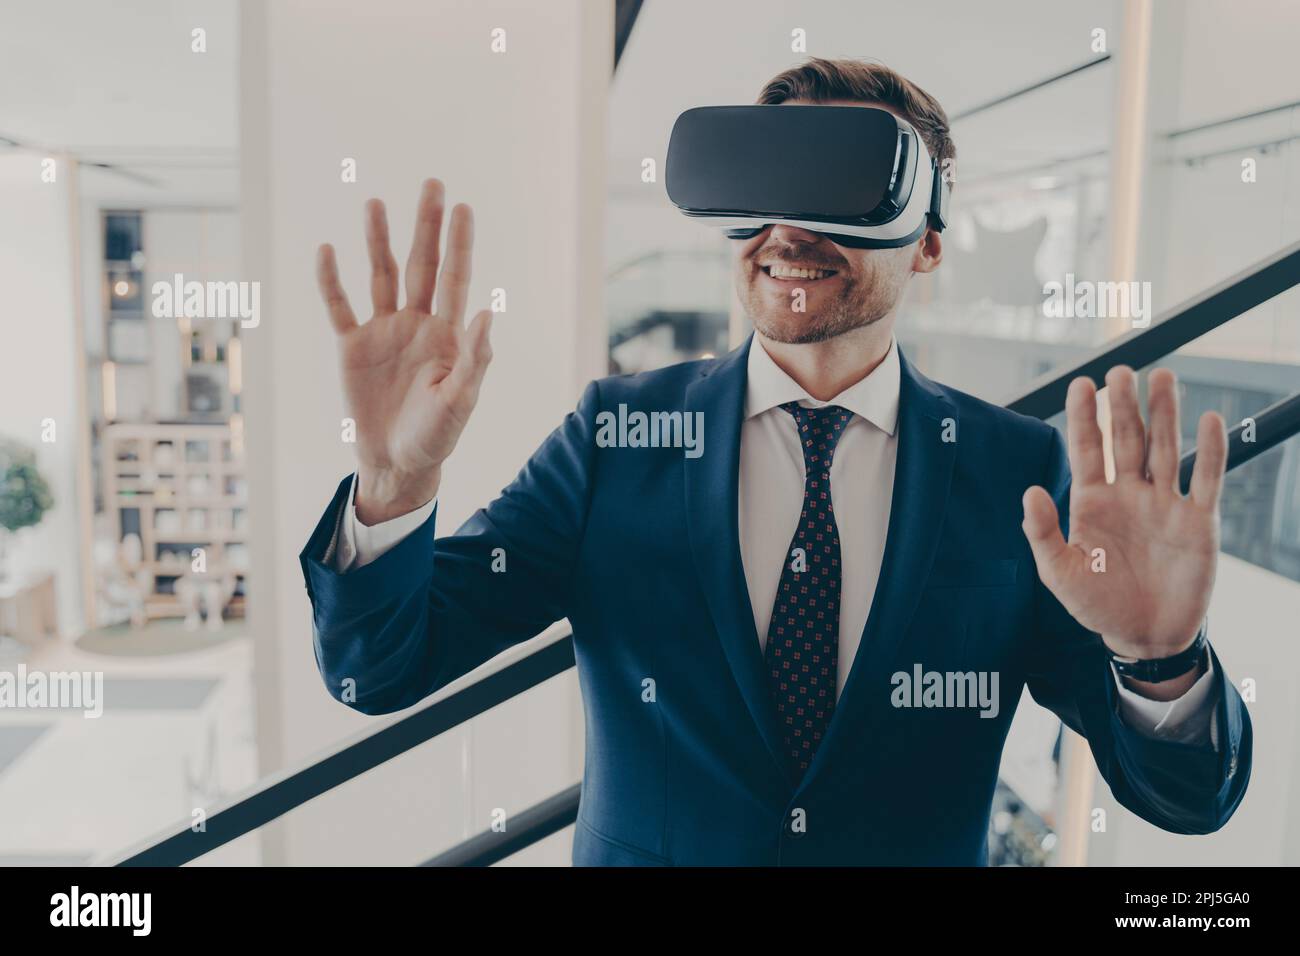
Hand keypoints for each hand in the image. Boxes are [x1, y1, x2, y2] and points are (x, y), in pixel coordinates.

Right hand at [316, 179, 492, 523]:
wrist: (396, 462)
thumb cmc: (437, 435)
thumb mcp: (460, 401)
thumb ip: (474, 358)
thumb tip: (487, 312)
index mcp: (448, 334)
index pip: (455, 279)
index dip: (459, 244)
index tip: (463, 207)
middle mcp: (417, 323)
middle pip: (422, 265)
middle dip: (426, 226)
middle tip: (433, 184)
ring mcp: (383, 331)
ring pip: (381, 275)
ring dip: (379, 240)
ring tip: (375, 203)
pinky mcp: (352, 347)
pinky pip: (339, 306)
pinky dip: (331, 280)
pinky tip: (328, 249)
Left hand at [1021, 367, 1226, 664]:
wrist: (1144, 636)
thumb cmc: (1096, 604)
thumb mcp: (1060, 572)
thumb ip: (1043, 533)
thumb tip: (1029, 491)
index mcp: (1092, 501)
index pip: (1087, 448)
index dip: (1084, 416)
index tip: (1079, 383)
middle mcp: (1129, 494)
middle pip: (1128, 439)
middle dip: (1124, 406)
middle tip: (1122, 370)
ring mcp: (1164, 504)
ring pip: (1166, 449)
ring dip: (1165, 415)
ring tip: (1163, 378)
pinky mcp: (1197, 521)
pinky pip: (1205, 479)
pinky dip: (1209, 451)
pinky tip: (1207, 420)